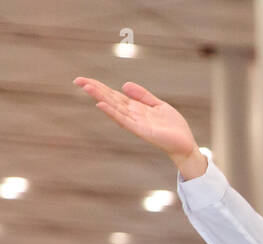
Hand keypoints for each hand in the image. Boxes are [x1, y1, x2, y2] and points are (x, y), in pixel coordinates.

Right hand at [73, 77, 199, 163]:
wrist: (185, 144)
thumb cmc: (173, 127)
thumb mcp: (158, 105)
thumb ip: (142, 95)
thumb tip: (124, 85)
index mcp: (136, 108)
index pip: (114, 95)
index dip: (100, 87)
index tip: (85, 80)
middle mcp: (132, 115)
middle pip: (111, 100)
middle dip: (95, 90)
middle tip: (78, 80)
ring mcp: (136, 123)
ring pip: (114, 108)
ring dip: (100, 97)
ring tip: (87, 88)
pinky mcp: (141, 130)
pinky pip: (124, 120)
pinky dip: (112, 112)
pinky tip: (102, 105)